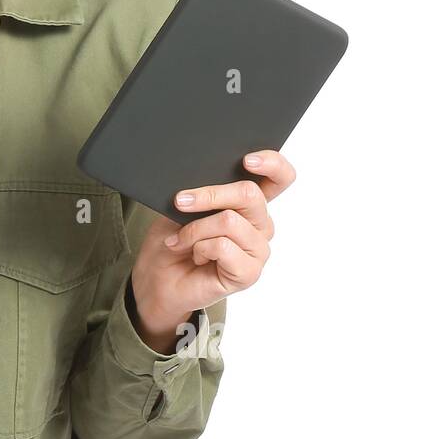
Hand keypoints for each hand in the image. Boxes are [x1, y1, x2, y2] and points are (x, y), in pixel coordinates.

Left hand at [128, 149, 295, 352]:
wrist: (157, 279)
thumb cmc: (173, 238)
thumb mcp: (182, 206)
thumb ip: (203, 191)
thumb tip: (205, 175)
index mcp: (250, 203)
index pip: (280, 178)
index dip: (271, 164)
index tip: (247, 159)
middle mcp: (260, 224)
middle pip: (249, 194)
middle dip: (209, 195)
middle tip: (179, 201)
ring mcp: (257, 249)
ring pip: (229, 220)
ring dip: (195, 229)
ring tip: (181, 239)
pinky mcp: (248, 272)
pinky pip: (223, 246)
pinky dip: (199, 247)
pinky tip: (196, 257)